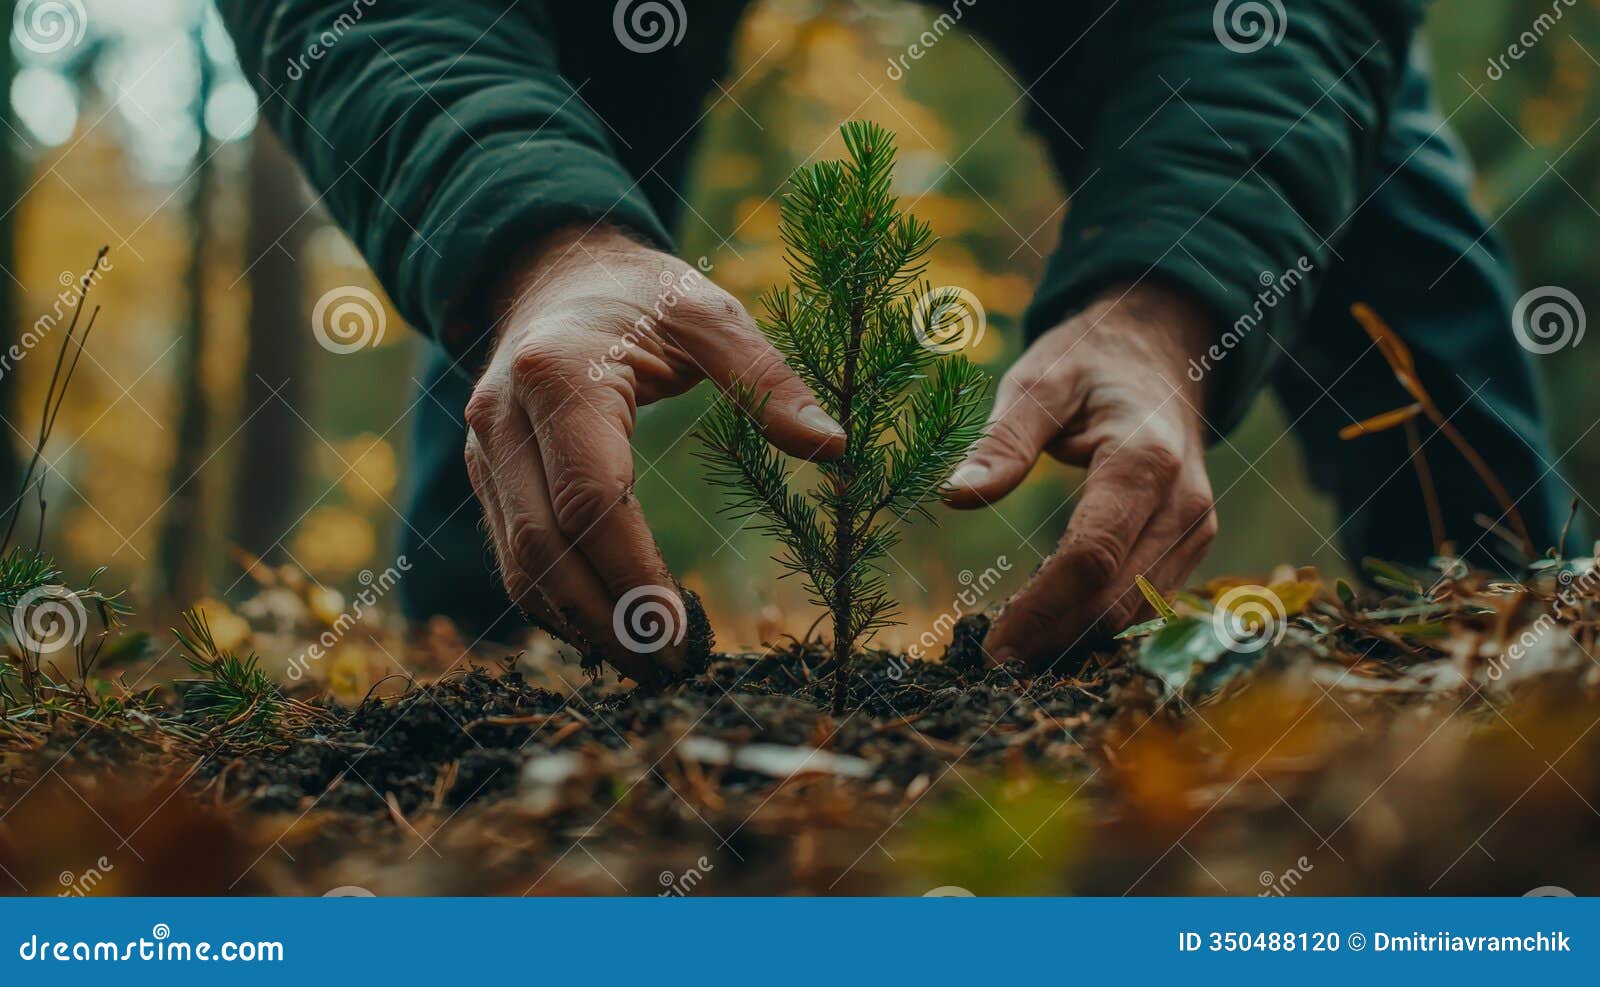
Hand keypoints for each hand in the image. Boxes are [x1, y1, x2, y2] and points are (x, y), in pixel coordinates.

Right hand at [464, 224, 844, 683]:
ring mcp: (483, 448)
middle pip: (543, 549)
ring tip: (646, 666)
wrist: (555, 269)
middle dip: (606, 623)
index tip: (685, 634)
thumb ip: (767, 378)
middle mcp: (502, 418)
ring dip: (576, 626)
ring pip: (517, 564)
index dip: (635, 579)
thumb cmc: (642, 293)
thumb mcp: (711, 313)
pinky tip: (611, 628)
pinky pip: (513, 551)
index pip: (590, 503)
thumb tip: (834, 448)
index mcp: (560, 376)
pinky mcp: (484, 472)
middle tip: (671, 672)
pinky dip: (557, 601)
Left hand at [943, 282, 1218, 667]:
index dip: (1041, 610)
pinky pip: (1149, 603)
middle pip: (1117, 599)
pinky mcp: (1192, 544)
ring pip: (1139, 615)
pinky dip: (1101, 623)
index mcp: (1145, 461)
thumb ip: (1002, 439)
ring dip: (1078, 640)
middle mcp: (1185, 504)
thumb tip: (957, 493)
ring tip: (1017, 651)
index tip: (993, 646)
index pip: (1092, 557)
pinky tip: (1052, 628)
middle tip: (993, 662)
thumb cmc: (1090, 363)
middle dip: (1054, 637)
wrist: (1160, 353)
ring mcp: (1196, 528)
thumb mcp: (1038, 380)